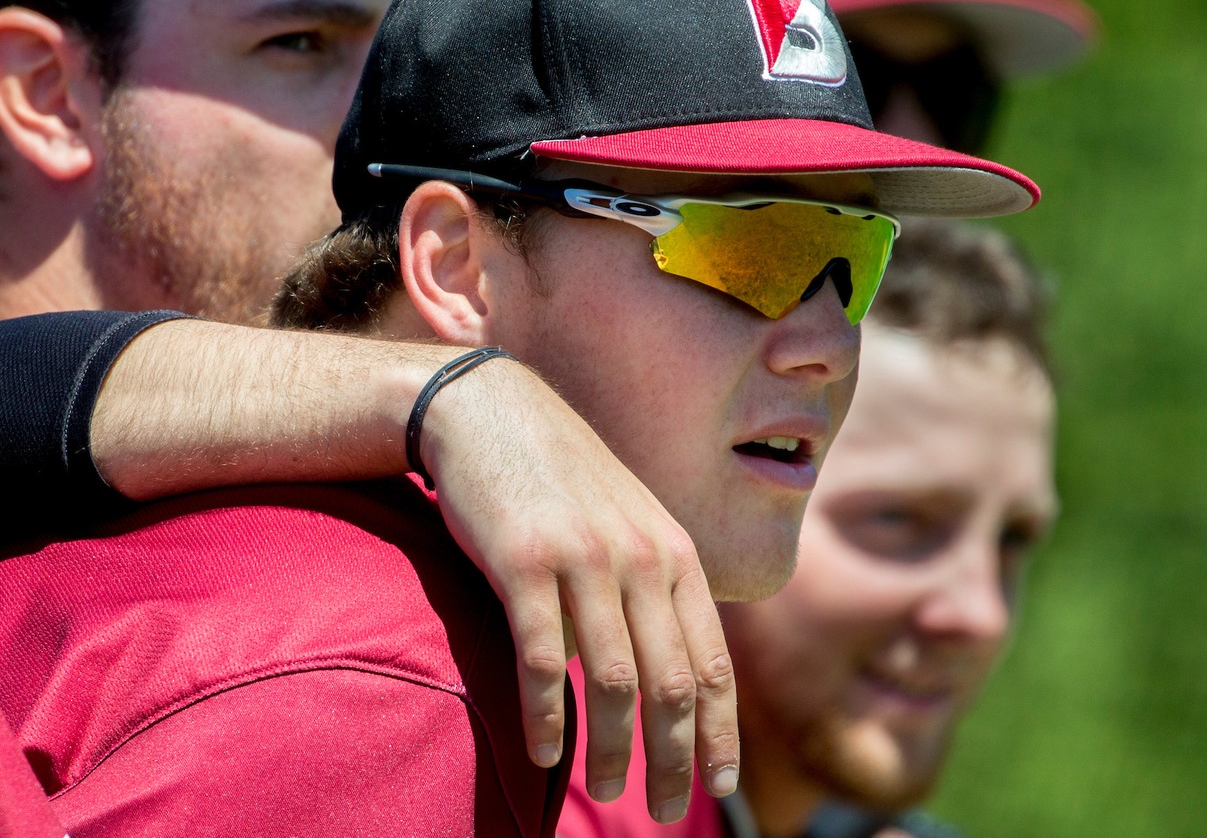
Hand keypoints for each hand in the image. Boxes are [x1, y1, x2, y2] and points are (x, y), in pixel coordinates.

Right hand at [418, 356, 738, 822]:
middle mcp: (640, 557)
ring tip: (607, 791)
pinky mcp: (523, 562)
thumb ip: (650, 585)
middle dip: (673, 760)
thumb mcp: (624, 520)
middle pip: (671, 685)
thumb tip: (658, 669)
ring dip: (614, 750)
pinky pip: (545, 659)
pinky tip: (544, 752)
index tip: (720, 785)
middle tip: (660, 811)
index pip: (712, 662)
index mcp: (674, 552)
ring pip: (615, 682)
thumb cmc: (554, 475)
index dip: (720, 732)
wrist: (486, 409)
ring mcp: (583, 559)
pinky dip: (549, 715)